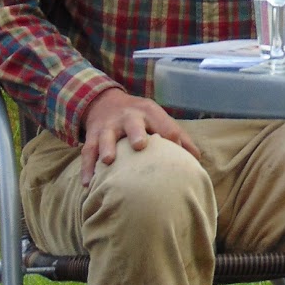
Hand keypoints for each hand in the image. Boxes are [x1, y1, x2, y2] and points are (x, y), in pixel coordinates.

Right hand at [80, 88, 200, 187]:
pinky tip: (88, 183)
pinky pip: (88, 151)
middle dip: (136, 133)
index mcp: (149, 112)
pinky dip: (87, 167)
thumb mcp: (158, 119)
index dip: (171, 136)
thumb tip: (197, 159)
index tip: (177, 151)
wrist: (105, 102)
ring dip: (106, 148)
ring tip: (107, 161)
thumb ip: (177, 136)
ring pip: (106, 136)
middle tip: (139, 145)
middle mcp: (128, 117)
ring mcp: (108, 126)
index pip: (164, 123)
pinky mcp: (93, 136)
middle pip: (133, 123)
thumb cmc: (140, 117)